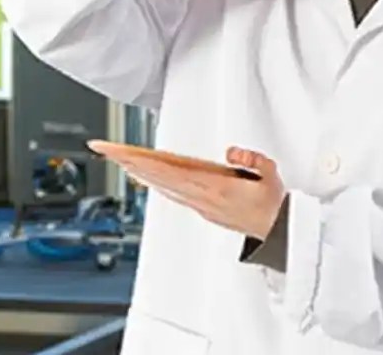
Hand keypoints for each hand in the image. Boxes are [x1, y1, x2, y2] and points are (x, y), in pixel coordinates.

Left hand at [128, 146, 286, 239]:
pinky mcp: (202, 209)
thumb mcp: (270, 175)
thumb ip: (252, 158)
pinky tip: (145, 177)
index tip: (124, 154)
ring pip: (162, 187)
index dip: (145, 163)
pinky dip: (155, 183)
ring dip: (139, 172)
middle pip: (158, 178)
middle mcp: (201, 199)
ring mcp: (200, 206)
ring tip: (118, 159)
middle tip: (106, 150)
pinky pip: (171, 194)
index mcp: (214, 190)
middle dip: (130, 163)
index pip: (171, 173)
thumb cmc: (272, 205)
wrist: (277, 232)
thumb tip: (231, 151)